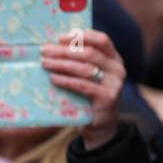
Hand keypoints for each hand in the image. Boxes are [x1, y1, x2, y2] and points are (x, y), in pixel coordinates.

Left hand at [41, 29, 124, 150]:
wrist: (100, 127)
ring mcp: (114, 84)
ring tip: (45, 63)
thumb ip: (80, 62)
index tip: (60, 37)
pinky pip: (84, 86)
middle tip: (44, 51)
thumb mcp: (89, 77)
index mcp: (114, 58)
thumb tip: (53, 47)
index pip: (101, 40)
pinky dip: (67, 81)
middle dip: (64, 50)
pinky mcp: (107, 98)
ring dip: (62, 64)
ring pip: (85, 68)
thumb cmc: (88, 98)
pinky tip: (53, 78)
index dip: (81, 36)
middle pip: (89, 53)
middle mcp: (117, 68)